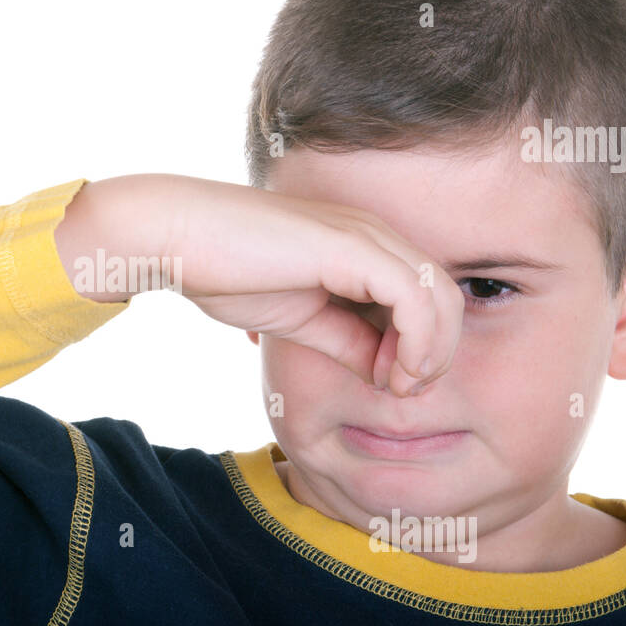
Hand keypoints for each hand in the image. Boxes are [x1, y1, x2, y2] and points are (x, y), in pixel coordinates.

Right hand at [161, 176, 462, 395]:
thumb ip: (345, 340)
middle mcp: (374, 234)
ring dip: (432, 352)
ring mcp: (366, 236)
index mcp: (362, 247)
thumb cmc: (226, 272)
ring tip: (400, 386)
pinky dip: (417, 343)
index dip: (423, 349)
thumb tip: (382, 370)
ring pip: (441, 296)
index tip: (389, 385)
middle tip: (404, 390)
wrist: (179, 237)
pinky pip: (414, 298)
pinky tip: (390, 373)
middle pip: (446, 296)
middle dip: (438, 353)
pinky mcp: (352, 247)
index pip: (426, 298)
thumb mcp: (299, 318)